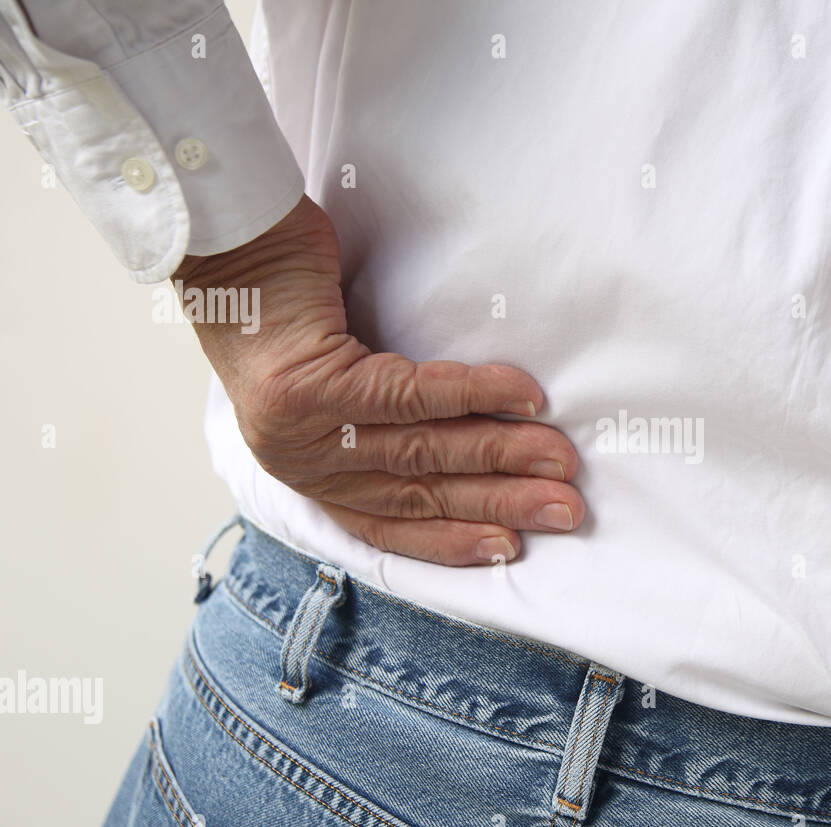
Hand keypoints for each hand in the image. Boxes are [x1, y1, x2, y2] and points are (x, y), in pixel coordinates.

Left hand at [174, 195, 583, 565]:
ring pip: (423, 449)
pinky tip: (525, 397)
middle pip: (419, 490)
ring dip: (503, 455)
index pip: (389, 524)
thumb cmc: (291, 304)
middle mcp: (300, 461)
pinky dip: (477, 396)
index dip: (455, 540)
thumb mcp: (339, 378)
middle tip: (565, 509)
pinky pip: (412, 397)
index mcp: (310, 469)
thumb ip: (386, 424)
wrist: (231, 239)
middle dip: (501, 503)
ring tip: (560, 459)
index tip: (512, 547)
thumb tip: (479, 446)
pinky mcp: (308, 389)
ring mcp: (299, 431)